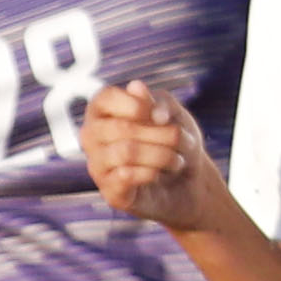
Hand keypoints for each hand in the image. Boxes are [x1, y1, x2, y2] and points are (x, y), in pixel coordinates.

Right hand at [80, 80, 228, 232]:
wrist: (188, 183)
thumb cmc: (175, 142)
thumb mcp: (175, 115)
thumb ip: (157, 100)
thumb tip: (136, 88)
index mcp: (102, 111)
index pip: (105, 98)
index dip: (137, 104)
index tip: (162, 116)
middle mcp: (92, 137)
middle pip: (120, 127)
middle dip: (160, 133)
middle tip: (179, 140)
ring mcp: (97, 165)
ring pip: (126, 152)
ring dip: (161, 154)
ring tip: (176, 160)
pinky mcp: (109, 192)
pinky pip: (126, 176)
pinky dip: (152, 172)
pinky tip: (160, 174)